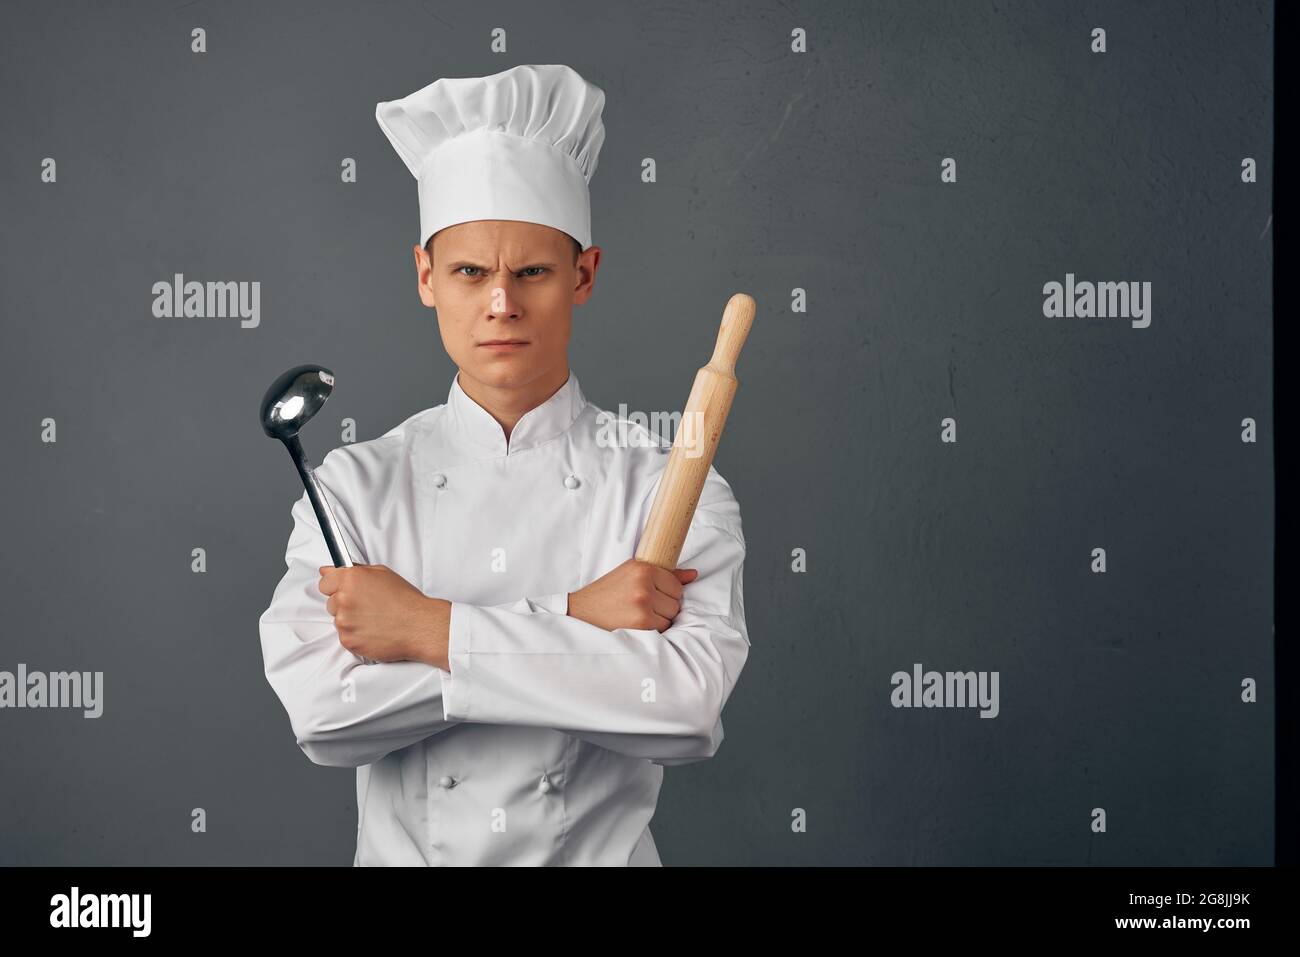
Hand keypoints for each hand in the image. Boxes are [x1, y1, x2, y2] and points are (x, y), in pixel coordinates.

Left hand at [317, 564, 449, 667]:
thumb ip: (353, 570)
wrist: (419, 625)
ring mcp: (344, 621)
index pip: (324, 583)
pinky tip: (374, 631)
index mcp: (351, 579)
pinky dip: (357, 635)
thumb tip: (327, 571)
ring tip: (374, 619)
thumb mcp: (382, 574)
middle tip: (368, 606)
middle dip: (345, 604)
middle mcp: (344, 599)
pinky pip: (345, 636)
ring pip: (338, 620)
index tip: (345, 591)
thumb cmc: (405, 600)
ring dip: (351, 621)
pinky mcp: (348, 640)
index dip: (336, 587)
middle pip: (331, 603)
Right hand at [567, 559, 698, 632]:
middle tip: (641, 608)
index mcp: (643, 568)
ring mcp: (643, 604)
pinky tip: (636, 626)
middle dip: (663, 608)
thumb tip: (694, 575)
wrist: (581, 611)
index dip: (666, 594)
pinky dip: (653, 631)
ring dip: (659, 621)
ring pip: (671, 618)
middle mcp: (644, 584)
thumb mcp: (632, 574)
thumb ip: (666, 574)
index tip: (650, 597)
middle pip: (676, 603)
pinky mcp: (641, 623)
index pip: (677, 586)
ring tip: (638, 616)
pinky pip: (662, 630)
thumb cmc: (608, 593)